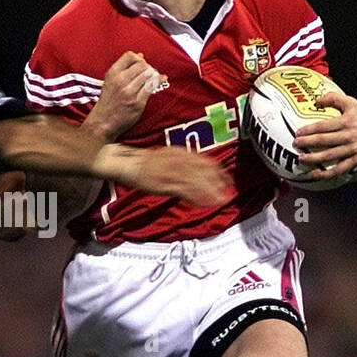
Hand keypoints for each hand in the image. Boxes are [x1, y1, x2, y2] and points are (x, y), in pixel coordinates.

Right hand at [83, 52, 167, 140]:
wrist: (103, 122)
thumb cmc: (108, 102)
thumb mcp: (110, 81)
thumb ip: (124, 69)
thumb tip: (140, 55)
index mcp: (113, 74)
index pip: (130, 56)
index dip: (139, 58)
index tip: (141, 63)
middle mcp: (120, 81)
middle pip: (142, 65)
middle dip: (148, 67)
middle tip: (150, 72)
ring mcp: (129, 92)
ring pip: (148, 75)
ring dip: (154, 74)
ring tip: (154, 77)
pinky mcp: (138, 103)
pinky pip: (152, 87)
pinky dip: (159, 81)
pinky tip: (162, 79)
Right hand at [98, 145, 231, 206]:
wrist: (128, 163)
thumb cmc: (146, 162)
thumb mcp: (167, 155)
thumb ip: (182, 161)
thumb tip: (196, 169)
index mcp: (180, 153)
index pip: (206, 162)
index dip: (219, 172)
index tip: (228, 180)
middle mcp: (180, 161)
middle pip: (205, 173)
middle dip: (219, 184)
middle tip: (228, 193)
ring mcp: (173, 173)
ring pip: (198, 183)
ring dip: (211, 192)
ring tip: (221, 201)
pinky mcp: (166, 184)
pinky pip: (186, 192)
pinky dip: (198, 198)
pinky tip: (206, 203)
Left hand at [292, 91, 356, 182]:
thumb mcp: (352, 103)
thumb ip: (334, 98)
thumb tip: (317, 100)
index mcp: (347, 122)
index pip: (323, 126)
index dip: (308, 130)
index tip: (298, 133)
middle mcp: (349, 136)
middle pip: (324, 141)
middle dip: (307, 143)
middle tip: (296, 144)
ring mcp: (353, 149)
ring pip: (329, 156)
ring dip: (313, 158)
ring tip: (301, 159)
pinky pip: (340, 169)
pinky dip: (327, 173)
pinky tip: (316, 174)